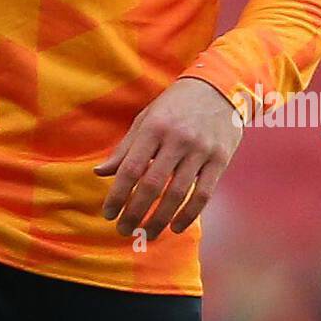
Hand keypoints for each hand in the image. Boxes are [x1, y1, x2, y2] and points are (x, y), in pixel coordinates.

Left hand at [93, 77, 241, 239]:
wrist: (218, 86)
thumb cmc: (175, 105)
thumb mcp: (146, 119)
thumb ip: (125, 148)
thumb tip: (100, 173)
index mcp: (154, 128)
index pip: (131, 169)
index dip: (117, 195)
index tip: (108, 214)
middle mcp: (177, 139)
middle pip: (152, 185)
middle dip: (135, 213)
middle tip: (125, 231)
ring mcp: (200, 150)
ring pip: (177, 194)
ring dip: (160, 219)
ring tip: (148, 234)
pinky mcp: (220, 159)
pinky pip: (203, 194)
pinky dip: (188, 215)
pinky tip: (176, 227)